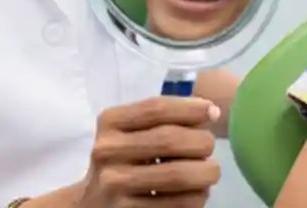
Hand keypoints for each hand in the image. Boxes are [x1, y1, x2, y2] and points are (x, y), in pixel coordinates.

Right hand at [78, 96, 221, 206]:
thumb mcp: (130, 131)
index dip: (191, 108)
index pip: (156, 108)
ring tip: (209, 171)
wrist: (93, 202)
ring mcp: (115, 185)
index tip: (213, 112)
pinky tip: (198, 192)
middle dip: (202, 142)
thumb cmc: (123, 158)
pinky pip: (178, 203)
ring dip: (205, 172)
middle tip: (210, 147)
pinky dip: (198, 196)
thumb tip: (210, 111)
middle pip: (170, 140)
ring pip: (178, 175)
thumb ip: (163, 118)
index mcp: (110, 122)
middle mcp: (107, 151)